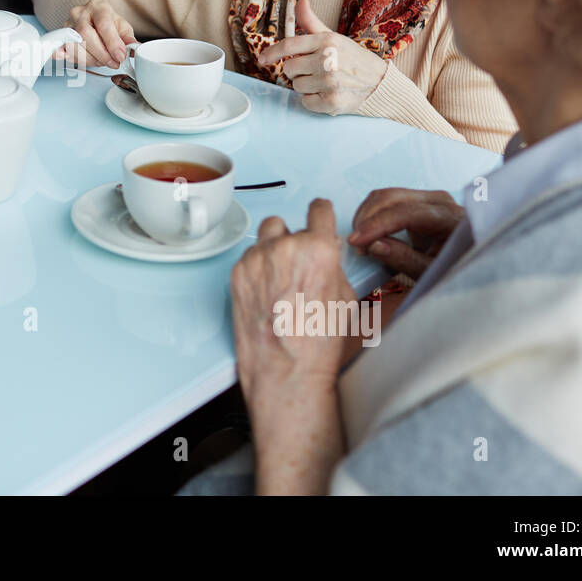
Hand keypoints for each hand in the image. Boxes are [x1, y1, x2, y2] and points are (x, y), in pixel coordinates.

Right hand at [52, 0, 137, 68]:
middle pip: (86, 35)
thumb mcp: (121, 27)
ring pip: (74, 45)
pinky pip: (61, 48)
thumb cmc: (107, 23)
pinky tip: (73, 58)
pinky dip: (67, 56)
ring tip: (102, 61)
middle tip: (113, 63)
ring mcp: (68, 24)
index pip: (103, 23)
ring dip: (90, 59)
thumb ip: (128, 38)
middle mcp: (80, 13)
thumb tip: (134, 49)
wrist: (90, 18)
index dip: (112, 42)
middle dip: (102, 54)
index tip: (120, 56)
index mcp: (98, 7)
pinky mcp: (60, 36)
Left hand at [231, 198, 354, 405]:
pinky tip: (266, 293)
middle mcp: (284, 247)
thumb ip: (333, 265)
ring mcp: (256, 260)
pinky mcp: (236, 274)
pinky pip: (249, 258)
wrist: (286, 371)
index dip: (320, 214)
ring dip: (272, 249)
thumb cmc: (318, 344)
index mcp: (318, 249)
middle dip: (294, 240)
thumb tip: (326, 253)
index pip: (318, 209)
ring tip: (280, 279)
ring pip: (264, 237)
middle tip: (298, 266)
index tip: (318, 217)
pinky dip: (257, 269)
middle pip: (288, 224)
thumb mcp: (345, 298)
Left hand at [257, 0, 387, 114]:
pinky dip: (313, 101)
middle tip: (314, 70)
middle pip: (289, 69)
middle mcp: (328, 60)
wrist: (380, 82)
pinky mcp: (332, 101)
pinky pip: (306, 102)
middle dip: (297, 71)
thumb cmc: (353, 58)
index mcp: (327, 41)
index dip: (271, 53)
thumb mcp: (333, 37)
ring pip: (296, 87)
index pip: (289, 46)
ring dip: (305, 86)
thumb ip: (311, 22)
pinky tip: (326, 93)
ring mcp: (330, 82)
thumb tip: (300, 0)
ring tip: (323, 82)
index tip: (261, 60)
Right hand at [347, 187, 463, 277]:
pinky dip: (372, 213)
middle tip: (357, 246)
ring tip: (362, 242)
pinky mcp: (418, 200)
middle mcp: (439, 200)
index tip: (355, 241)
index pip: (406, 214)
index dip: (377, 226)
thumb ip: (404, 259)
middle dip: (367, 220)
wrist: (468, 261)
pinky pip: (387, 199)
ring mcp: (428, 197)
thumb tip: (373, 245)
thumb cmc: (455, 268)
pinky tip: (368, 232)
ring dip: (366, 216)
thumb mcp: (433, 271)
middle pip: (391, 198)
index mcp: (450, 218)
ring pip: (385, 195)